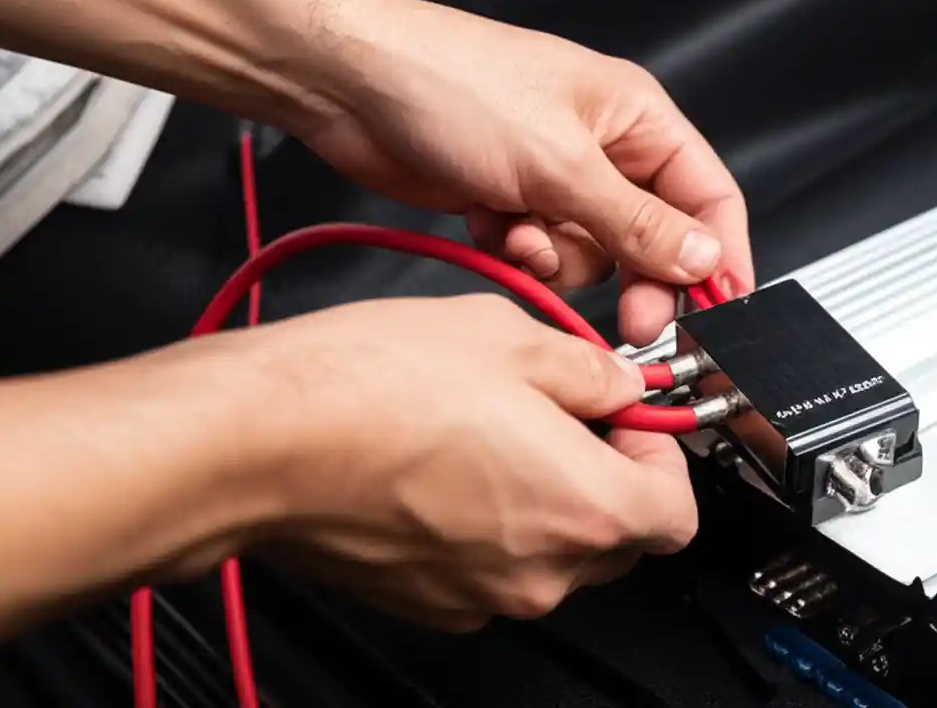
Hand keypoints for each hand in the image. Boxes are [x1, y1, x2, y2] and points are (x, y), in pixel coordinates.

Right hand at [251, 294, 697, 630]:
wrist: (256, 442)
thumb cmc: (370, 387)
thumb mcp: (509, 335)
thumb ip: (587, 369)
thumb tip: (615, 383)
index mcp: (585, 507)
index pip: (679, 511)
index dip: (663, 456)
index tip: (630, 419)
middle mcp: (541, 571)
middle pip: (621, 539)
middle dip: (608, 477)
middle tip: (564, 416)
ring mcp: (482, 595)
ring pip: (553, 554)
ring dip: (547, 501)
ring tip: (492, 431)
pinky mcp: (428, 603)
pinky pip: (491, 567)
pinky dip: (489, 526)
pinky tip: (445, 465)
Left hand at [291, 0, 752, 345]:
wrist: (353, 87)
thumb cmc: (452, 83)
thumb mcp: (561, 163)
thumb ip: (636, 222)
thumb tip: (700, 259)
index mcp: (635, 119)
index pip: (707, 197)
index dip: (720, 256)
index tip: (720, 310)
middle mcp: (602, 149)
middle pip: (655, 238)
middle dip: (641, 278)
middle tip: (635, 320)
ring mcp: (555, 178)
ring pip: (595, 256)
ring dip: (563, 261)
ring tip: (529, 235)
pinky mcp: (512, 203)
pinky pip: (544, 256)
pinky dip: (523, 253)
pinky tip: (497, 227)